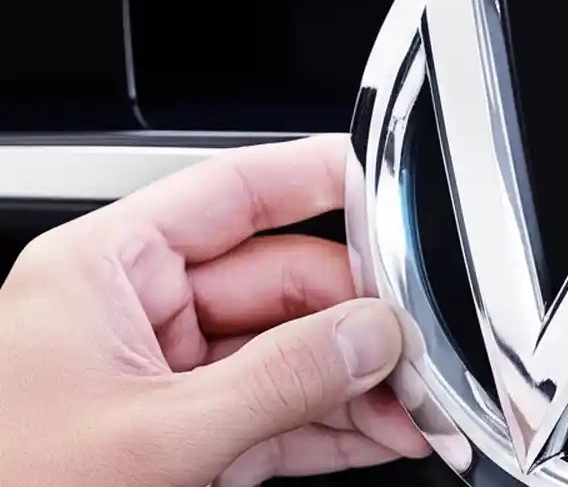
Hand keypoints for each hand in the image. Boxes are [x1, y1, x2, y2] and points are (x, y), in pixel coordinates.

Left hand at [0, 135, 430, 486]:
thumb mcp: (156, 435)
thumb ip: (279, 379)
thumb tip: (370, 337)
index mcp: (104, 271)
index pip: (232, 193)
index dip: (316, 178)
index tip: (389, 180)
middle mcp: (134, 314)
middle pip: (280, 283)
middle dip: (356, 321)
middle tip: (415, 351)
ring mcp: (163, 379)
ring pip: (288, 355)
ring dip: (355, 384)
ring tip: (413, 406)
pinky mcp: (183, 438)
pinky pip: (277, 413)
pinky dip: (332, 426)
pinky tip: (379, 434)